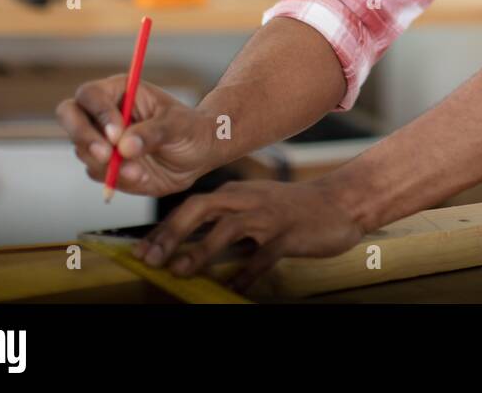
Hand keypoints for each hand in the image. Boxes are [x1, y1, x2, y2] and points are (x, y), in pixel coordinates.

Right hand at [55, 74, 215, 197]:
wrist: (198, 154)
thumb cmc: (190, 129)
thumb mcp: (179, 125)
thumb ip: (153, 132)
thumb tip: (124, 146)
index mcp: (119, 91)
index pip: (90, 94)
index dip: (98, 113)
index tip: (117, 134)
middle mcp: (103, 113)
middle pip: (69, 116)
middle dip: (84, 137)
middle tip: (107, 155)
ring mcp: (100, 139)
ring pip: (83, 150)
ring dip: (108, 165)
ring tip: (140, 171)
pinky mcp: (104, 165)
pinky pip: (97, 173)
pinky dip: (116, 179)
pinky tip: (142, 177)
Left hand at [132, 179, 363, 292]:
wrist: (340, 202)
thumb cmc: (293, 209)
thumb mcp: (256, 205)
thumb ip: (225, 219)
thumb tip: (187, 245)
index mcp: (237, 192)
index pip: (192, 205)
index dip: (164, 228)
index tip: (141, 250)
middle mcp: (249, 199)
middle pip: (202, 208)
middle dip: (172, 233)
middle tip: (151, 258)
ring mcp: (270, 216)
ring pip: (229, 228)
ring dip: (201, 249)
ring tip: (181, 269)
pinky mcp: (289, 234)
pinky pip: (263, 257)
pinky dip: (246, 274)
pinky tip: (233, 289)